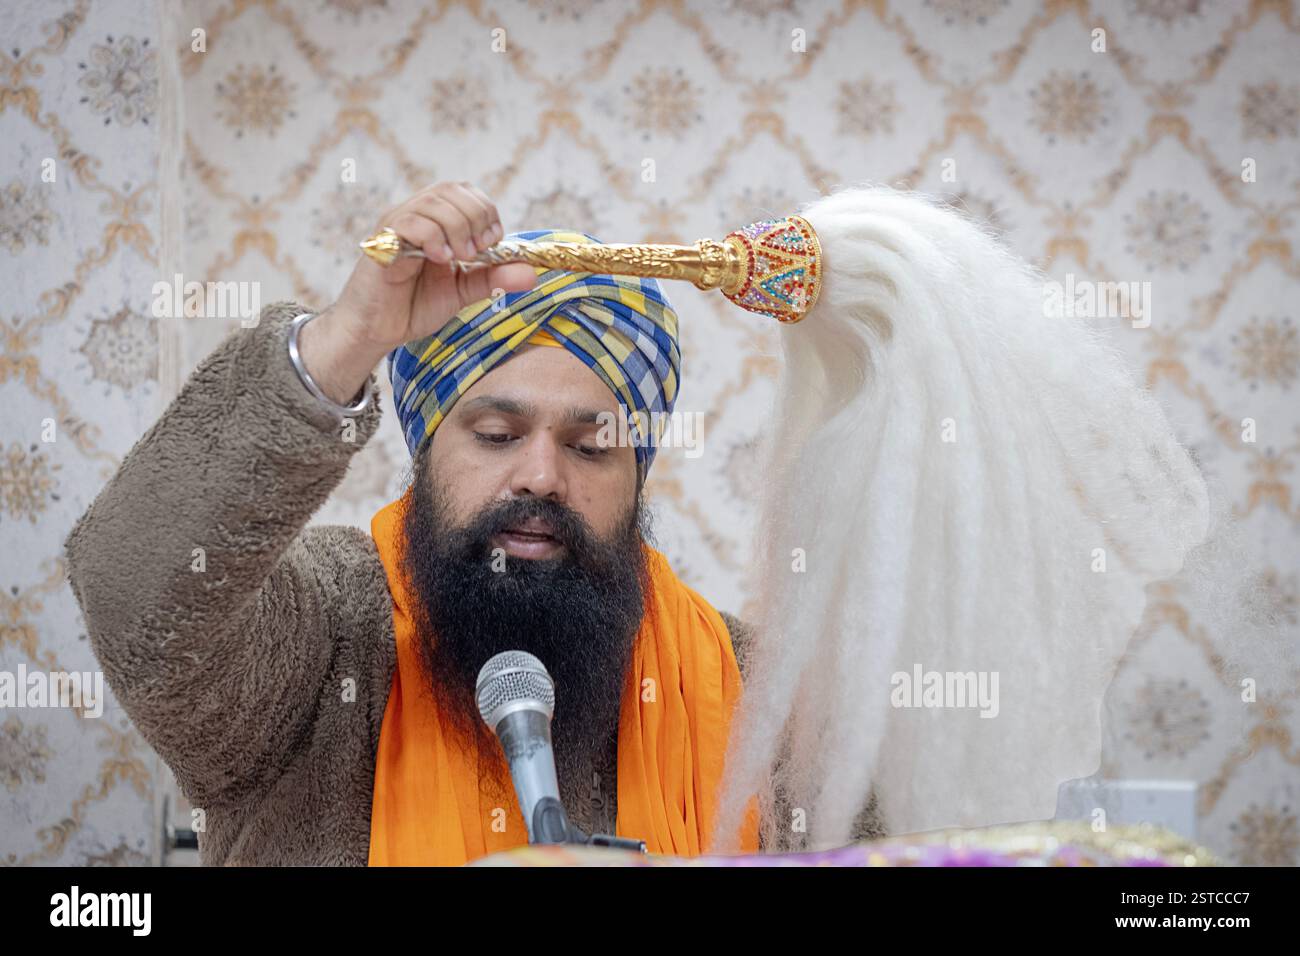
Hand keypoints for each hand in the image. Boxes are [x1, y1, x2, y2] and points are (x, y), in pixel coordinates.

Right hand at [299, 182, 538, 404]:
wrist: (377, 330)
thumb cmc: (415, 306)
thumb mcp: (462, 291)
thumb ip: (493, 278)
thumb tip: (531, 273)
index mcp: (436, 221)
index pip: (466, 192)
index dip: (486, 210)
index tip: (493, 242)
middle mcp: (416, 215)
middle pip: (452, 190)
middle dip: (475, 217)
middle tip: (478, 251)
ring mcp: (397, 225)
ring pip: (433, 202)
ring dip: (456, 227)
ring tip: (460, 259)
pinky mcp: (382, 242)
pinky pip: (409, 222)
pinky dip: (432, 237)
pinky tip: (440, 259)